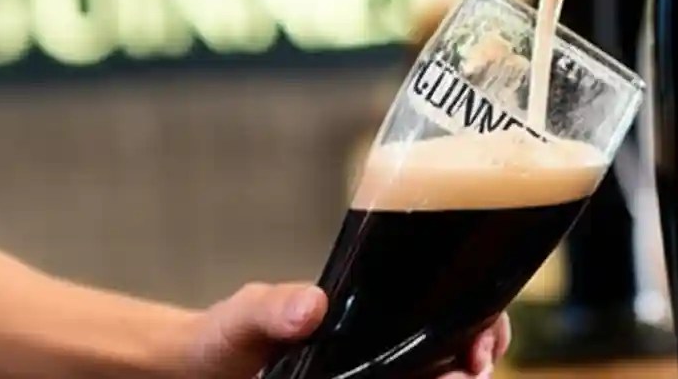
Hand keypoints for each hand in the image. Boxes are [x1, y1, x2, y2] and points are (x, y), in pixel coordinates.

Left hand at [178, 283, 510, 377]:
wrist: (196, 372)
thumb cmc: (224, 336)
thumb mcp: (245, 316)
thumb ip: (272, 307)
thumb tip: (312, 306)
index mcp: (375, 312)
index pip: (448, 305)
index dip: (480, 318)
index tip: (482, 337)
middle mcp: (386, 347)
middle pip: (458, 347)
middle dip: (479, 355)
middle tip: (473, 367)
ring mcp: (376, 376)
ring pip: (437, 376)